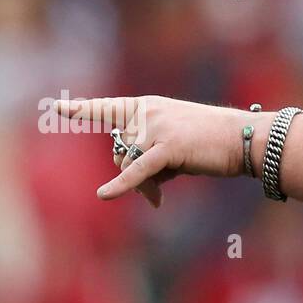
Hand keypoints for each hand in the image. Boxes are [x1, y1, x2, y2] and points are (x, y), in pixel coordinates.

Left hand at [55, 95, 245, 207]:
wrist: (245, 138)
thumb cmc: (214, 143)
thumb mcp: (176, 145)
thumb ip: (151, 157)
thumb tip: (141, 190)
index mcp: (148, 106)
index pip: (109, 109)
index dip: (82, 111)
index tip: (57, 109)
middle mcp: (147, 113)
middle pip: (120, 150)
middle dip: (130, 175)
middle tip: (155, 193)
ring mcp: (157, 128)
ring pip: (129, 164)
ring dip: (142, 186)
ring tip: (160, 196)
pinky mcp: (168, 147)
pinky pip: (138, 170)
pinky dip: (122, 184)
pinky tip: (105, 195)